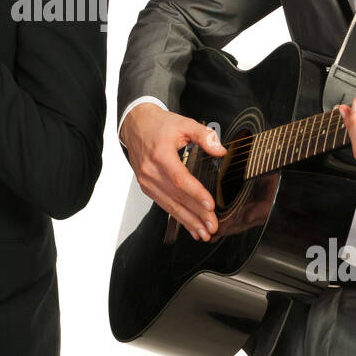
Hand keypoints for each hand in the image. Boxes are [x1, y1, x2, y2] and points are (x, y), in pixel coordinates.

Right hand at [119, 103, 226, 240]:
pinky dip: (178, 217)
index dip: (196, 194)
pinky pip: (164, 204)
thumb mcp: (184, 123)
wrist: (135, 125)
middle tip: (212, 227)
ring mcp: (146, 181)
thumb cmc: (158, 125)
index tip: (210, 206)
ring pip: (170, 205)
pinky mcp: (146, 186)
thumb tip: (220, 150)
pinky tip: (190, 225)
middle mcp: (150, 171)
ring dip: (188, 221)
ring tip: (203, 232)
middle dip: (196, 215)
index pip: (180, 179)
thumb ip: (204, 135)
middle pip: (176, 197)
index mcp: (160, 154)